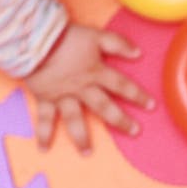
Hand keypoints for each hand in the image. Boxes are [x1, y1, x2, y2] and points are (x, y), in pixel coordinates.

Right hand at [24, 23, 154, 152]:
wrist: (36, 40)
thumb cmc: (66, 37)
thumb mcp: (96, 35)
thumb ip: (118, 44)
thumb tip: (138, 53)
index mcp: (95, 72)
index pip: (122, 85)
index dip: (137, 95)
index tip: (150, 106)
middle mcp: (81, 88)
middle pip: (104, 107)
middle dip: (120, 121)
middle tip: (134, 132)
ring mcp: (63, 96)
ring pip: (75, 119)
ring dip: (81, 137)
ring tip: (87, 152)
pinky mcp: (45, 98)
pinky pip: (44, 118)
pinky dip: (43, 133)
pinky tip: (44, 148)